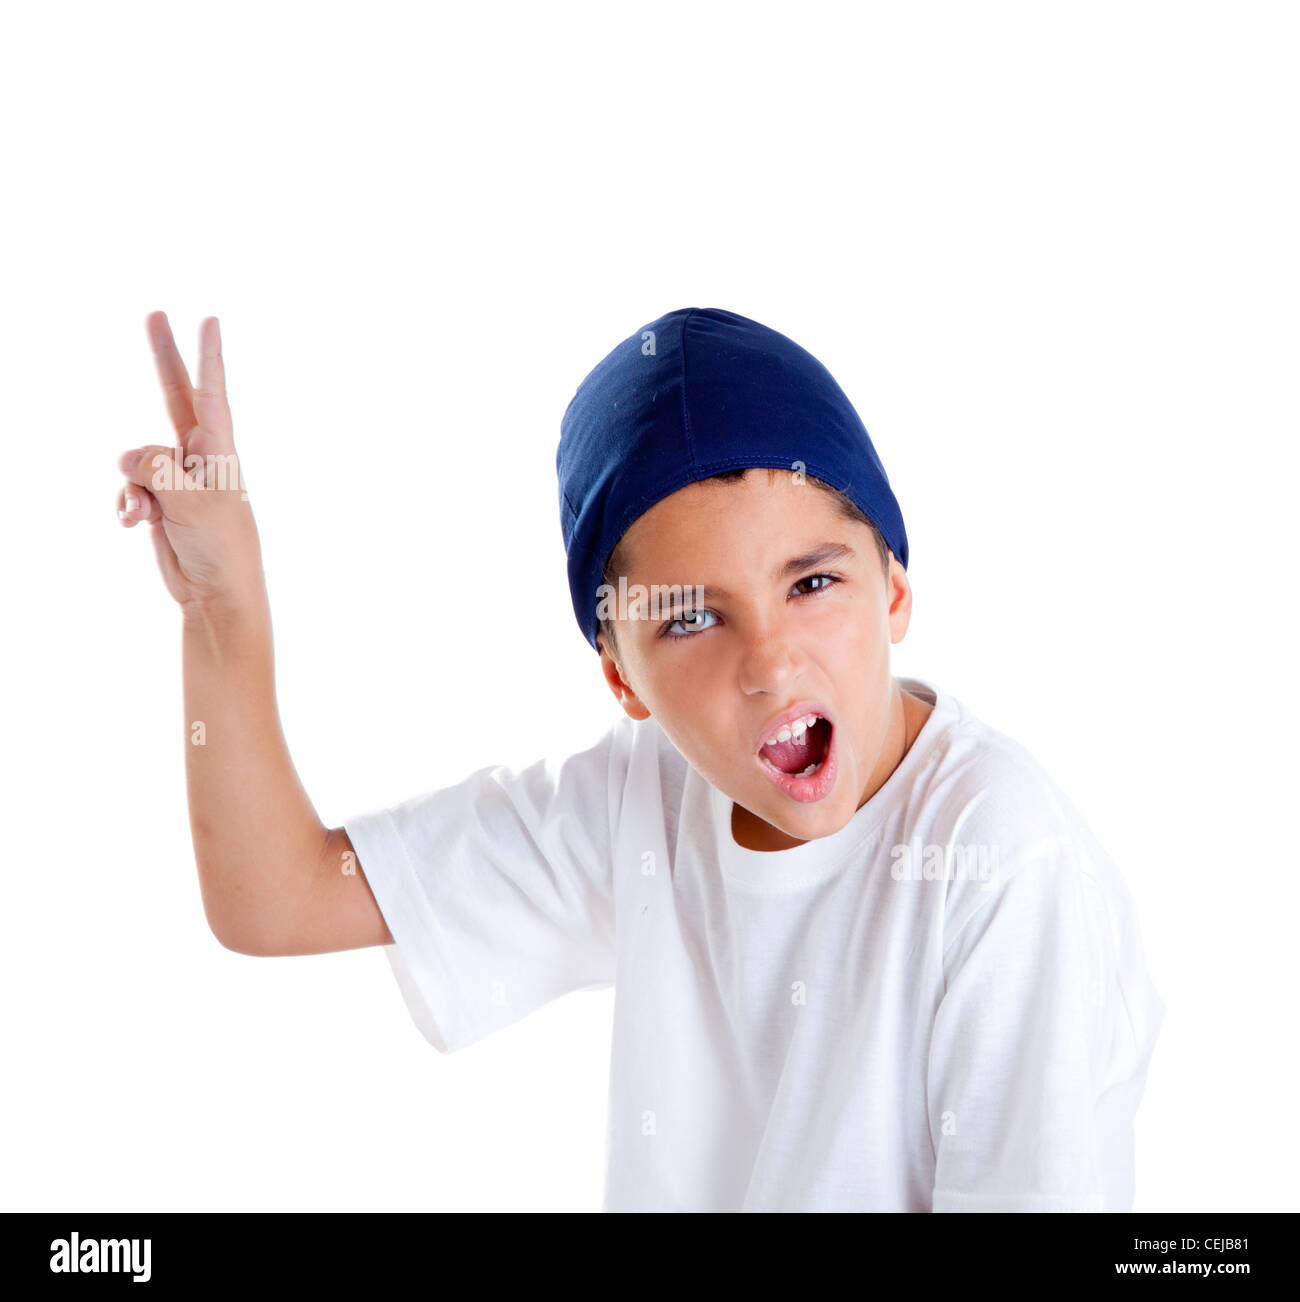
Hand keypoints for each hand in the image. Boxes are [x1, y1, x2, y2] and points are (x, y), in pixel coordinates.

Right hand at [117, 312, 263, 612]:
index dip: (208, 358)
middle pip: (173, 398)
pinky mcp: (159, 500)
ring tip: (152, 514)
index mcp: (220, 451)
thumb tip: (128, 456)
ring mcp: (177, 477)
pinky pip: (128, 489)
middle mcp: (198, 457)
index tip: (211, 320)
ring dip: (134, 487)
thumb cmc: (220, 546)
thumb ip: (157, 467)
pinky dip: (127, 504)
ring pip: (136, 461)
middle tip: (155, 313)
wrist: (216, 593)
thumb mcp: (191, 501)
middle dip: (164, 358)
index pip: (211, 394)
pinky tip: (134, 523)